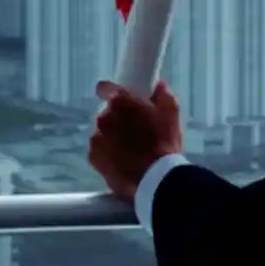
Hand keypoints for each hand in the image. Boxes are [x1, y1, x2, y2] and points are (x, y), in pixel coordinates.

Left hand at [88, 80, 182, 200]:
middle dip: (118, 117)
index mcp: (120, 101)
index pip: (105, 88)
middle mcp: (103, 117)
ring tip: (130, 148)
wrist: (155, 179)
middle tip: (135, 127)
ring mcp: (96, 138)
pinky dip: (107, 152)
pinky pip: (99, 149)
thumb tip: (159, 86)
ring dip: (112, 135)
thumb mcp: (171, 113)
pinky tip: (123, 159)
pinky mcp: (93, 157)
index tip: (121, 98)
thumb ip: (163, 95)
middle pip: (106, 112)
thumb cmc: (164, 142)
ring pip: (102, 131)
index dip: (112, 92)